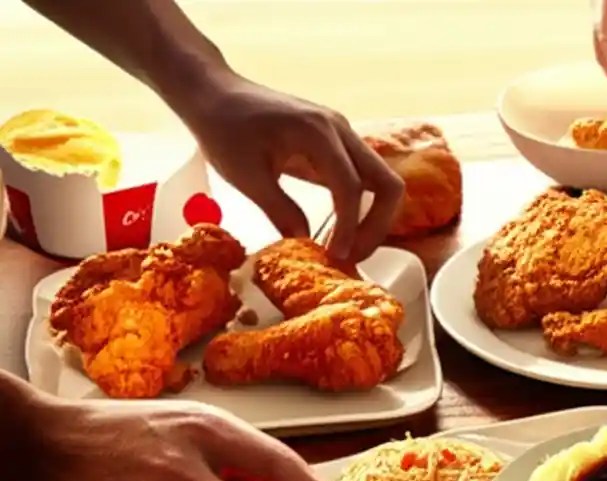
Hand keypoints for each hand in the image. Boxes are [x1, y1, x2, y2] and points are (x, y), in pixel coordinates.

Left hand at [178, 73, 404, 262]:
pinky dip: (359, 208)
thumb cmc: (222, 128)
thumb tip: (307, 244)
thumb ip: (280, 211)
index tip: (336, 257)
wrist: (214, 93)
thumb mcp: (245, 176)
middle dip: (375, 226)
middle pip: (387, 184)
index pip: (352, 188)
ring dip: (372, 219)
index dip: (349, 227)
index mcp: (319, 133)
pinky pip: (363, 179)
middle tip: (350, 256)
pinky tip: (338, 230)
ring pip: (382, 182)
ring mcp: (343, 135)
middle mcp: (341, 130)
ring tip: (347, 249)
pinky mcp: (336, 144)